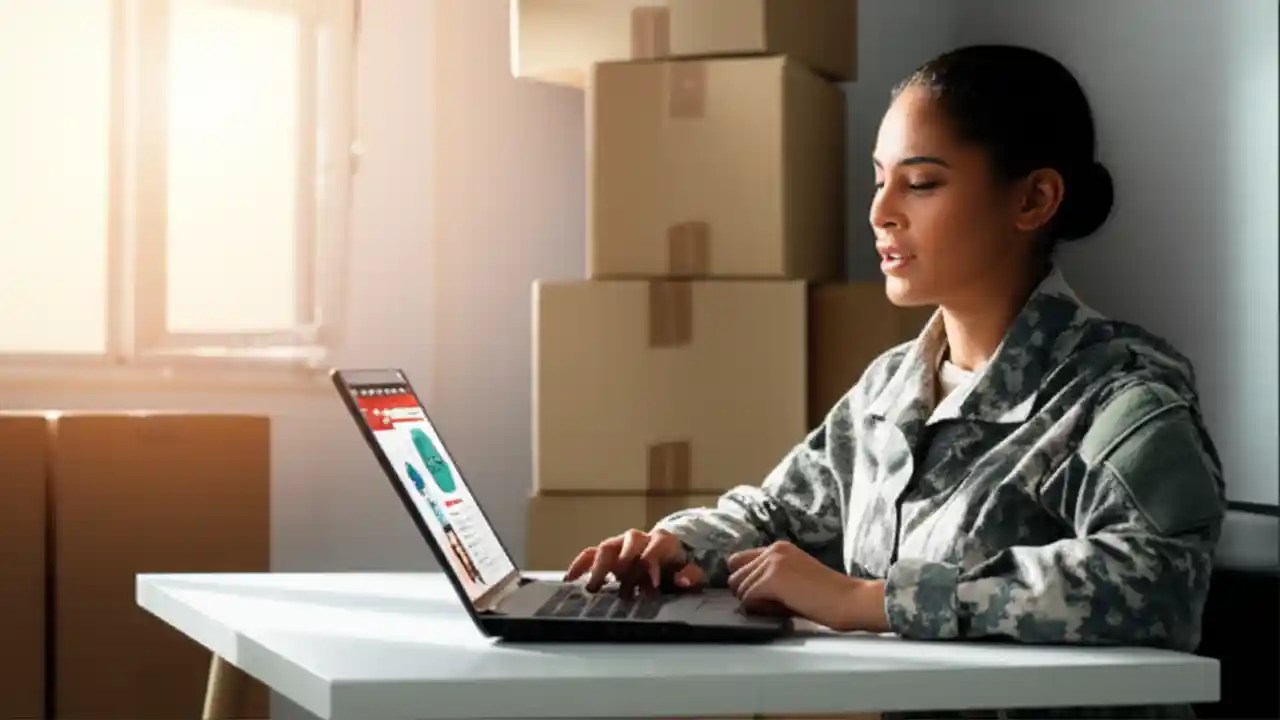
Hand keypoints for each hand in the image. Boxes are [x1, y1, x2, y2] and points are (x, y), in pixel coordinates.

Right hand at [564, 528, 705, 596]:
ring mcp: (619, 544)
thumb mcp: (691, 573)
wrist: (668, 559)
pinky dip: (579, 566)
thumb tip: (682, 580)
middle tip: (620, 588)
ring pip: (606, 547)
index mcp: (662, 541)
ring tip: (592, 588)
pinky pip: (589, 554)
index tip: (652, 585)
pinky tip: (569, 581)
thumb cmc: (677, 568)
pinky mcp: (606, 553)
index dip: (653, 564)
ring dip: (599, 567)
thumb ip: (690, 576)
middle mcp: (639, 538)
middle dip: (624, 565)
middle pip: (628, 543)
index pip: (655, 548)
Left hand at [727, 541, 888, 631]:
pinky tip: (778, 611)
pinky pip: (748, 598)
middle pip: (735, 575)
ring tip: (778, 608)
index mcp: (779, 548)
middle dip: (746, 593)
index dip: (744, 580)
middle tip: (769, 605)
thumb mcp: (794, 578)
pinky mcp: (772, 580)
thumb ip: (770, 578)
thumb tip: (745, 595)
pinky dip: (757, 609)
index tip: (756, 595)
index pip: (739, 561)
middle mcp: (773, 550)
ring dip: (753, 603)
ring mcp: (772, 563)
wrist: (849, 599)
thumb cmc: (827, 596)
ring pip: (739, 588)